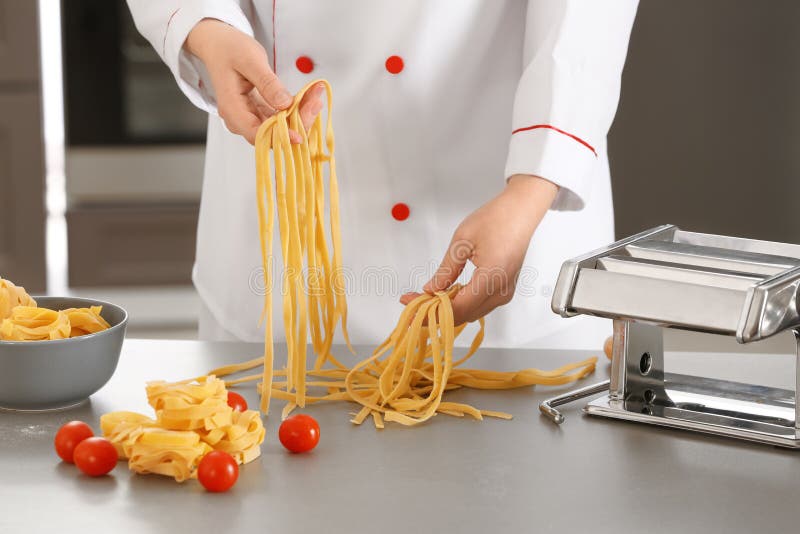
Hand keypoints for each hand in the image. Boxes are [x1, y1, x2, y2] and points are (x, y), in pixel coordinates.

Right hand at [185, 19, 323, 143]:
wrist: (219, 44)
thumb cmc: (229, 49)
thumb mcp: (250, 60)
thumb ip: (268, 84)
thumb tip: (285, 104)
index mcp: (232, 109)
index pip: (257, 134)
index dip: (279, 138)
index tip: (300, 134)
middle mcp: (239, 118)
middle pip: (272, 134)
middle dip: (297, 122)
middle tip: (315, 102)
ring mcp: (249, 116)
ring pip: (279, 127)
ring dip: (300, 115)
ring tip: (315, 96)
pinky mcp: (259, 111)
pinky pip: (279, 117)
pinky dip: (295, 108)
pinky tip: (308, 97)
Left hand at [400, 175, 557, 324]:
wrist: (521, 211)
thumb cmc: (496, 219)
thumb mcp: (462, 242)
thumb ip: (446, 270)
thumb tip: (431, 289)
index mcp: (492, 277)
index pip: (456, 307)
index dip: (431, 309)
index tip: (410, 303)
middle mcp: (501, 291)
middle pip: (464, 315)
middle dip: (436, 312)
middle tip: (413, 302)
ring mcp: (505, 292)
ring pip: (472, 313)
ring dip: (448, 309)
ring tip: (427, 298)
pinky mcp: (505, 289)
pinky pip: (480, 305)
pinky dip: (462, 304)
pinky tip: (447, 295)